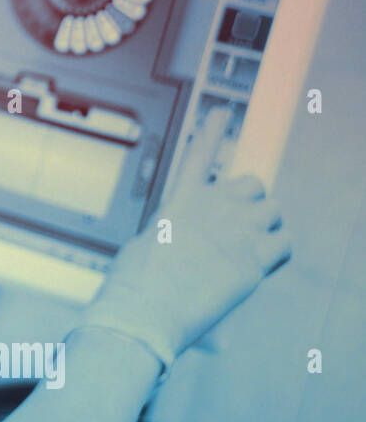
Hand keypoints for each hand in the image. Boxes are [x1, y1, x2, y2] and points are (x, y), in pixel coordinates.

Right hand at [86, 107, 291, 362]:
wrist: (143, 310)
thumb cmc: (137, 285)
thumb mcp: (148, 245)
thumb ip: (178, 232)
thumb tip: (193, 244)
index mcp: (180, 202)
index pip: (201, 155)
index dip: (212, 131)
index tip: (222, 112)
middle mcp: (211, 207)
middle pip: (252, 185)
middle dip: (251, 203)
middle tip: (241, 228)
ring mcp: (236, 229)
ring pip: (273, 212)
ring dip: (267, 227)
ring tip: (251, 250)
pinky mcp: (255, 258)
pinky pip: (285, 244)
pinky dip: (278, 254)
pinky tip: (262, 267)